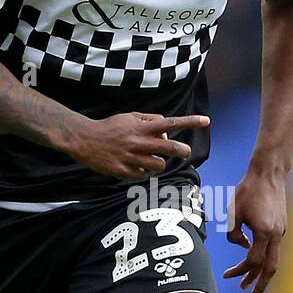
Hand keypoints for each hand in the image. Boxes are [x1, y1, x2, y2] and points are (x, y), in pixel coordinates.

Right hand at [67, 112, 209, 179]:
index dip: (190, 122)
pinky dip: (143, 172)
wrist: (85, 139)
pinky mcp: (124, 172)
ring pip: (159, 166)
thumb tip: (166, 129)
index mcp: (141, 127)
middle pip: (170, 148)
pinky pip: (143, 176)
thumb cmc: (110, 127)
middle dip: (182, 150)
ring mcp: (132, 158)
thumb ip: (149, 120)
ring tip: (150, 159)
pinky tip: (135, 167)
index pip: (171, 123)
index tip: (207, 120)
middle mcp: (139, 143)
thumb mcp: (130, 117)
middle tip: (184, 151)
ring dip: (159, 163)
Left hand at [223, 168, 286, 292]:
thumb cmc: (249, 190)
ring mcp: (281, 232)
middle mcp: (276, 235)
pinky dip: (264, 259)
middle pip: (270, 269)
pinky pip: (273, 249)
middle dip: (260, 287)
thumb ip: (233, 234)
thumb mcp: (233, 213)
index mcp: (264, 233)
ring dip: (261, 274)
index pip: (253, 261)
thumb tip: (241, 245)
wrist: (269, 173)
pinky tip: (252, 259)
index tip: (228, 276)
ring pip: (273, 261)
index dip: (240, 271)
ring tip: (249, 285)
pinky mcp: (281, 227)